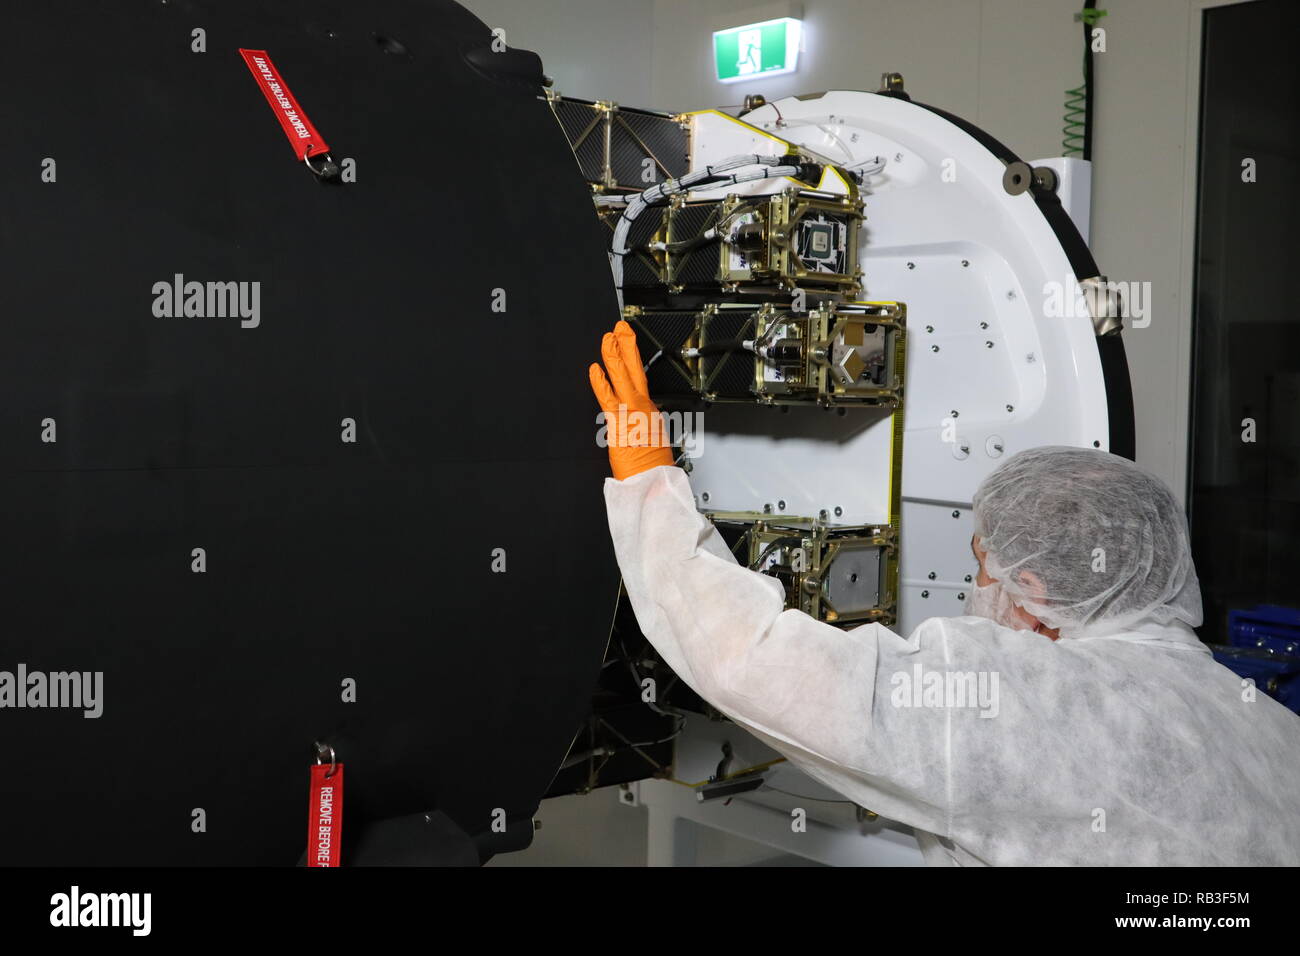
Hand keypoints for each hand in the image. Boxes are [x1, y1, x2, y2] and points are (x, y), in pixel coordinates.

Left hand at [588, 320, 675, 479]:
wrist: (653, 482)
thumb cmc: (652, 467)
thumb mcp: (652, 440)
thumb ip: (644, 425)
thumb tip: (639, 421)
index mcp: (650, 411)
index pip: (640, 377)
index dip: (633, 358)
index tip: (628, 343)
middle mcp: (643, 407)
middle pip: (634, 369)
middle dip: (627, 346)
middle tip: (620, 328)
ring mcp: (631, 412)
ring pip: (622, 377)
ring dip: (614, 355)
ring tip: (608, 338)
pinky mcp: (619, 422)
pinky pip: (607, 398)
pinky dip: (600, 382)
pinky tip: (594, 369)